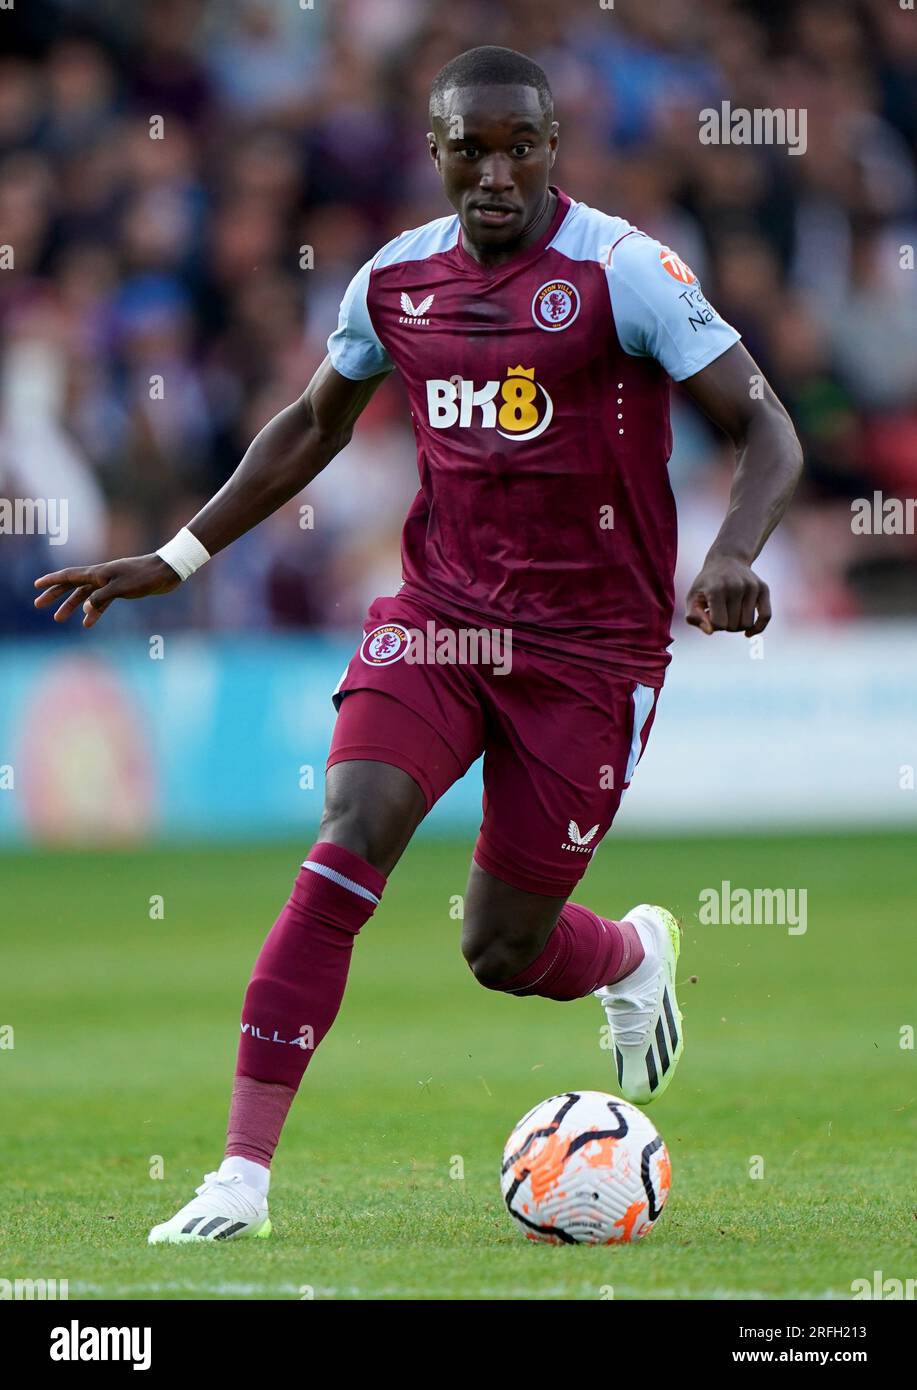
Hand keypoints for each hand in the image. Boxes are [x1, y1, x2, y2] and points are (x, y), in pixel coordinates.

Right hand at [33, 554, 181, 628]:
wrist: (166, 572)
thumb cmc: (144, 577)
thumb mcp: (120, 589)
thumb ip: (100, 599)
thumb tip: (85, 610)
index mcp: (98, 573)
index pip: (69, 576)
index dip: (51, 581)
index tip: (36, 586)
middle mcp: (101, 576)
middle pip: (72, 585)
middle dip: (55, 595)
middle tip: (39, 604)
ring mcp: (110, 583)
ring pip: (85, 595)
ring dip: (71, 606)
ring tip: (58, 619)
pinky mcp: (121, 590)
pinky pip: (101, 602)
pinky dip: (93, 612)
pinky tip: (87, 623)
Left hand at [685, 555, 770, 636]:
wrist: (726, 560)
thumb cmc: (707, 584)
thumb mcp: (692, 597)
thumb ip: (694, 617)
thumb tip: (710, 631)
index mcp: (716, 589)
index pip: (718, 624)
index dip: (713, 626)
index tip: (710, 616)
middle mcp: (736, 587)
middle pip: (734, 626)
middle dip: (725, 626)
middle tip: (720, 613)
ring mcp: (751, 587)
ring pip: (748, 624)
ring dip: (738, 626)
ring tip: (730, 614)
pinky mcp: (763, 588)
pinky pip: (766, 616)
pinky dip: (758, 628)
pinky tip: (749, 633)